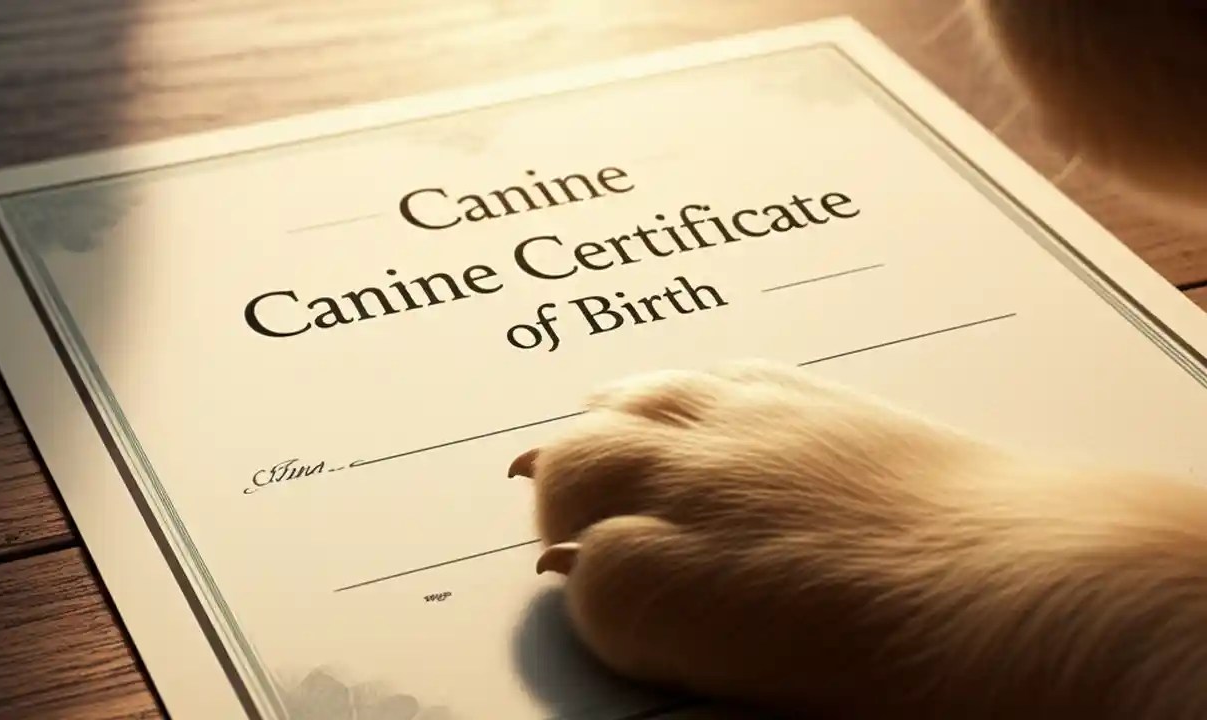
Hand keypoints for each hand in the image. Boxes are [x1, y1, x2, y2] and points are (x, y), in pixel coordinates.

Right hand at [508, 359, 1204, 718]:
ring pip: (620, 406)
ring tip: (614, 463)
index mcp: (654, 585)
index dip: (593, 600)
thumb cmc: (907, 669)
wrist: (1024, 588)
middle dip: (564, 503)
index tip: (623, 616)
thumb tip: (628, 610)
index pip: (574, 585)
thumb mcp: (758, 689)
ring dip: (604, 436)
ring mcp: (732, 429)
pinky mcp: (791, 390)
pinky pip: (699, 375)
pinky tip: (680, 418)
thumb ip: (673, 644)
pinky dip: (672, 397)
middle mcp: (678, 489)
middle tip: (585, 534)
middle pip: (568, 470)